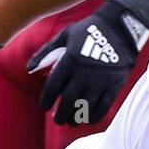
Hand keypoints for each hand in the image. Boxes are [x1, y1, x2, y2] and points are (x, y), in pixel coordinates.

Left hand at [28, 0, 148, 126]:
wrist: (120, 27)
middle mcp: (84, 73)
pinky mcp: (114, 85)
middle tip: (58, 120)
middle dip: (61, 114)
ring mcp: (101, 80)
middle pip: (69, 101)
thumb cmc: (88, 30)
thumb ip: (45, 52)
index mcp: (70, 60)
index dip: (47, 100)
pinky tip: (88, 119)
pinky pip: (103, 106)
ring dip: (76, 117)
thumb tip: (29, 69)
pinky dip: (94, 116)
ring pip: (86, 106)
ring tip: (71, 121)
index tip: (45, 106)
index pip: (54, 86)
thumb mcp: (64, 36)